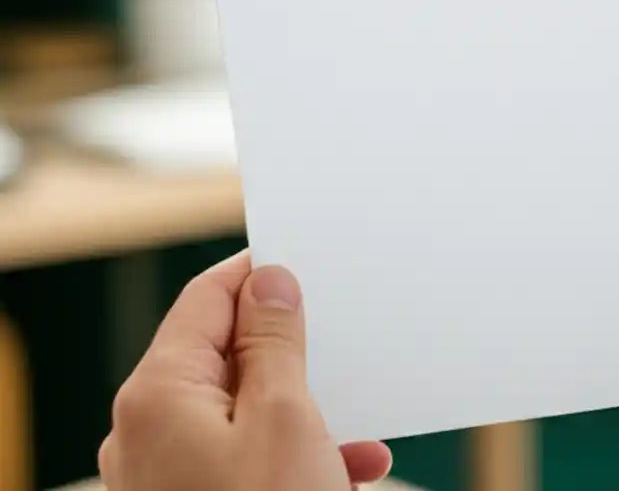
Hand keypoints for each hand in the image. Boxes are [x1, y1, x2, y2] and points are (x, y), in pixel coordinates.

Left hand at [99, 253, 392, 489]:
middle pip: (224, 356)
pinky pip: (242, 457)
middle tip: (344, 341)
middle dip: (292, 351)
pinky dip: (294, 452)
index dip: (259, 275)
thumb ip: (274, 341)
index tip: (308, 262)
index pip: (206, 299)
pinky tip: (350, 466)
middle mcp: (147, 429)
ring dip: (304, 408)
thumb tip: (269, 282)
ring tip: (358, 425)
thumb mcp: (284, 418)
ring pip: (242, 410)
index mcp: (157, 392)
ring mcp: (165, 474)